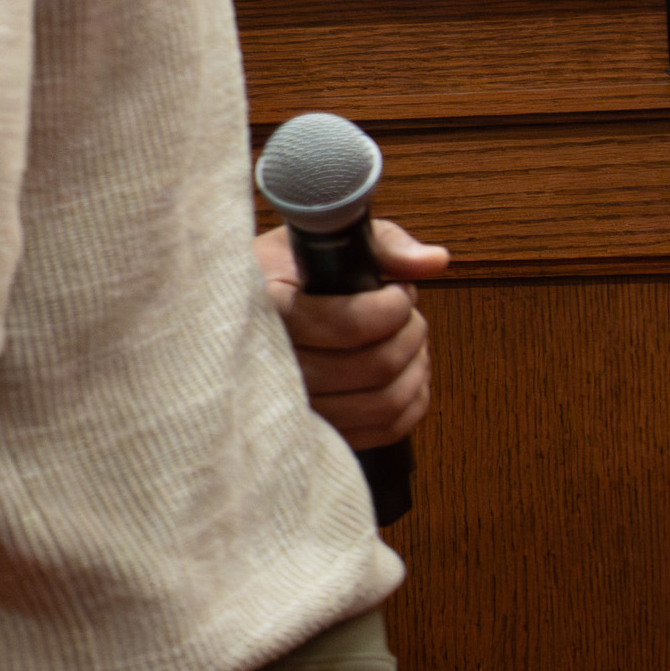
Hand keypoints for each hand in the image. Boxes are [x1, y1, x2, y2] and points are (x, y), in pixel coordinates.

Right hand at [258, 216, 443, 449]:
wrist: (235, 312)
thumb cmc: (280, 274)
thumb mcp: (319, 239)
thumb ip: (381, 244)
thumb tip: (434, 261)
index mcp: (265, 309)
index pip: (351, 325)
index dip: (394, 307)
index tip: (396, 290)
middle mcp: (270, 367)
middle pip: (375, 366)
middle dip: (409, 333)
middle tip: (404, 313)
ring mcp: (291, 407)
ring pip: (385, 401)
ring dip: (414, 366)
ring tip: (403, 339)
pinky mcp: (314, 431)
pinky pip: (385, 429)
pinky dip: (411, 399)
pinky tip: (402, 371)